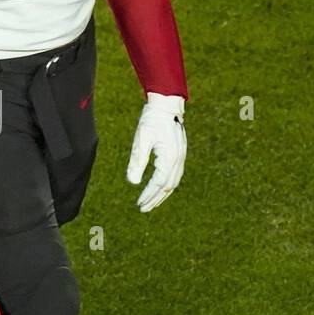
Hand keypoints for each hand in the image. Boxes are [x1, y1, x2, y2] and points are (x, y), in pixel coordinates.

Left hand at [126, 92, 186, 212]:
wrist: (166, 105)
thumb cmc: (152, 120)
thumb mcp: (141, 139)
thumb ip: (137, 160)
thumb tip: (132, 182)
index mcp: (170, 157)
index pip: (159, 183)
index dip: (148, 194)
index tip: (139, 203)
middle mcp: (178, 159)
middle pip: (168, 187)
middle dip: (155, 199)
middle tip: (143, 208)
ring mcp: (181, 157)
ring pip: (173, 183)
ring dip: (162, 195)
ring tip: (150, 203)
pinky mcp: (179, 154)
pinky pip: (175, 175)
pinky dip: (167, 186)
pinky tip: (158, 188)